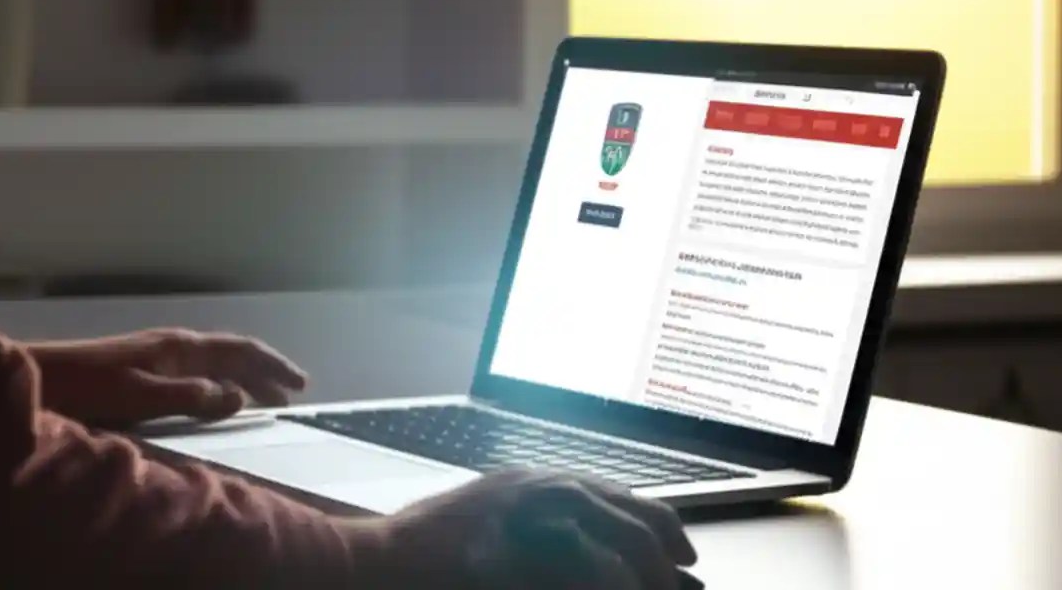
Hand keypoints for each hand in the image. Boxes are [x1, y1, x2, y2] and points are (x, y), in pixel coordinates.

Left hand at [29, 328, 306, 427]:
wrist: (36, 377)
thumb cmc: (86, 387)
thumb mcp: (141, 395)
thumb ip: (191, 396)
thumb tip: (238, 398)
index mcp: (179, 347)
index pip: (240, 350)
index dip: (272, 365)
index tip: (300, 383)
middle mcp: (174, 345)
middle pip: (231, 355)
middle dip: (264, 373)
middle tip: (289, 395)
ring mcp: (158, 355)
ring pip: (215, 364)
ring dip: (243, 380)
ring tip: (262, 400)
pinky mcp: (143, 368)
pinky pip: (197, 373)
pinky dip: (219, 385)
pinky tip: (215, 399)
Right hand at [345, 469, 696, 589]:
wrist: (377, 563)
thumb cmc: (427, 550)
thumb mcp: (494, 519)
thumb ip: (548, 529)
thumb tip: (605, 558)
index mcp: (540, 482)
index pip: (622, 498)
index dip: (663, 530)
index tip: (683, 556)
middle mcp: (544, 492)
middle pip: (634, 524)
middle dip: (662, 564)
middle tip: (681, 588)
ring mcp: (533, 524)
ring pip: (620, 556)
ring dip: (642, 581)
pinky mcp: (524, 559)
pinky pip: (589, 575)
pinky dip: (611, 584)